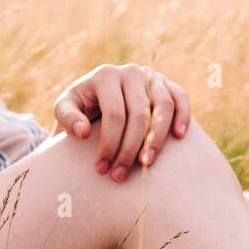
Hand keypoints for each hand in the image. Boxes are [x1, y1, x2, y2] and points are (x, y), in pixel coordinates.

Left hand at [53, 64, 191, 181]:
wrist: (98, 97)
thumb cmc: (81, 108)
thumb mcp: (66, 109)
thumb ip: (67, 117)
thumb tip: (84, 131)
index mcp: (105, 75)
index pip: (114, 114)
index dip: (109, 144)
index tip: (102, 169)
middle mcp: (131, 72)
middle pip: (139, 115)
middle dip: (129, 149)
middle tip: (119, 176)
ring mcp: (151, 76)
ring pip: (163, 107)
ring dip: (157, 139)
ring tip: (147, 164)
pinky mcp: (167, 84)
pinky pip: (180, 98)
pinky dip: (183, 116)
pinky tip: (179, 136)